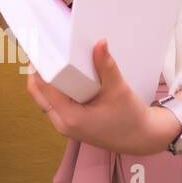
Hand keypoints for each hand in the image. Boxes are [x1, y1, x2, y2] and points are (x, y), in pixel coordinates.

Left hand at [27, 39, 176, 154]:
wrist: (143, 138)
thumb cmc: (131, 119)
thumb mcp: (118, 89)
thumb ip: (106, 66)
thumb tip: (100, 44)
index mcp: (70, 117)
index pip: (43, 88)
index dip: (39, 67)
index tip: (40, 50)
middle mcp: (63, 124)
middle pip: (39, 94)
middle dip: (38, 72)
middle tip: (44, 51)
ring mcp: (65, 126)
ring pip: (44, 99)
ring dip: (45, 81)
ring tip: (50, 60)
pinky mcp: (70, 124)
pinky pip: (53, 104)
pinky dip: (53, 91)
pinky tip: (59, 77)